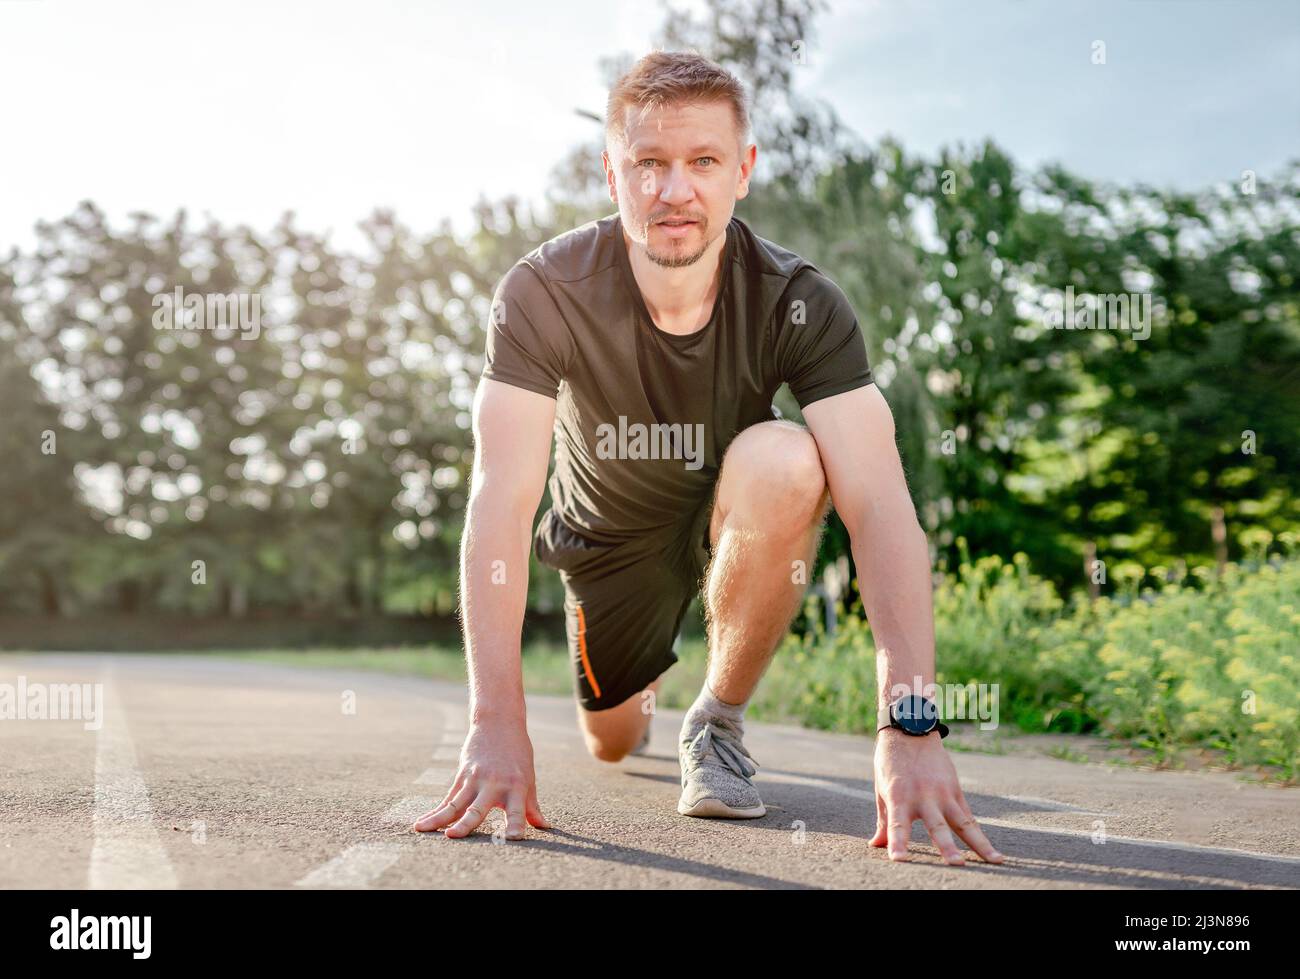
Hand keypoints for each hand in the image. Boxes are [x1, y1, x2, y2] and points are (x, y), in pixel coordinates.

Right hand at [411, 720, 551, 839]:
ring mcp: (475, 780)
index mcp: (517, 787)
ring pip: (455, 804)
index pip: (517, 810)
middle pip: (477, 809)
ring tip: (422, 829)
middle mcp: (494, 784)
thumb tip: (544, 826)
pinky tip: (422, 823)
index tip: (514, 838)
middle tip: (453, 835)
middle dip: (465, 823)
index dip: (516, 824)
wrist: (499, 722)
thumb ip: (531, 805)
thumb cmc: (517, 754)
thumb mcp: (528, 778)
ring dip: (438, 818)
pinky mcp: (462, 776)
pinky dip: (435, 812)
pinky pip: (448, 799)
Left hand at [869, 727, 1004, 864]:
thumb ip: (884, 821)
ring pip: (964, 823)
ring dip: (979, 844)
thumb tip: (876, 845)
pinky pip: (969, 816)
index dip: (898, 842)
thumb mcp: (882, 790)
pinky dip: (979, 834)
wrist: (910, 731)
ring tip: (995, 861)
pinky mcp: (955, 790)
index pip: (897, 825)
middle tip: (956, 863)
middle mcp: (923, 796)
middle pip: (937, 826)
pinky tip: (992, 852)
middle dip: (947, 846)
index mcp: (899, 796)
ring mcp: (943, 793)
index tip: (899, 859)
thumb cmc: (890, 763)